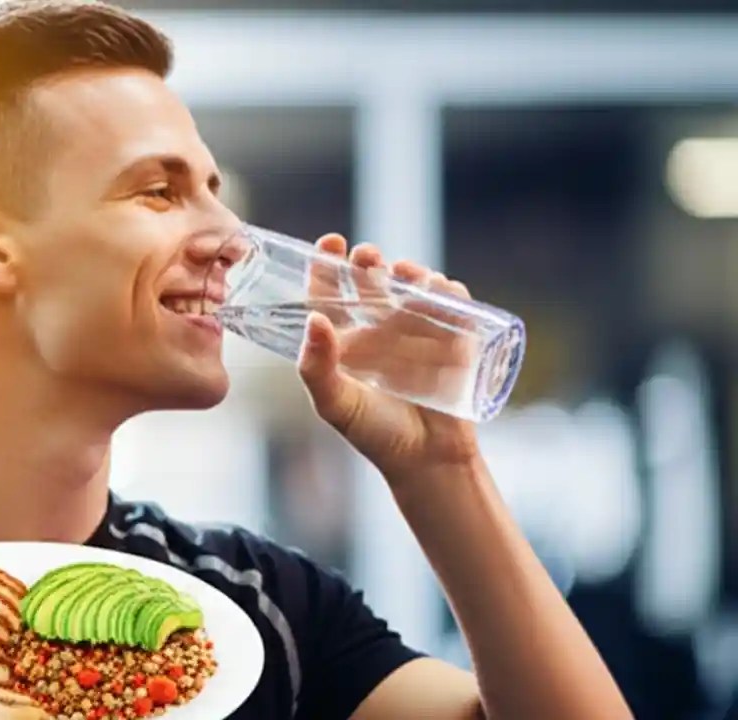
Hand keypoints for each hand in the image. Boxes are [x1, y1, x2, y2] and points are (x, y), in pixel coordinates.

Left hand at [297, 234, 481, 479]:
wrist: (425, 461)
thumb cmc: (374, 434)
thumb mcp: (334, 403)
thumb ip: (316, 368)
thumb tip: (315, 319)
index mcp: (347, 339)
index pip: (333, 292)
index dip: (329, 265)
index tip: (331, 243)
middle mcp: (380, 329)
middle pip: (373, 282)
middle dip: (370, 261)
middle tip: (367, 256)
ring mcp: (418, 332)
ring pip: (414, 287)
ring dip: (410, 271)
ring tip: (404, 272)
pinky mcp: (453, 341)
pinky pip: (454, 306)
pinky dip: (449, 291)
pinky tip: (440, 288)